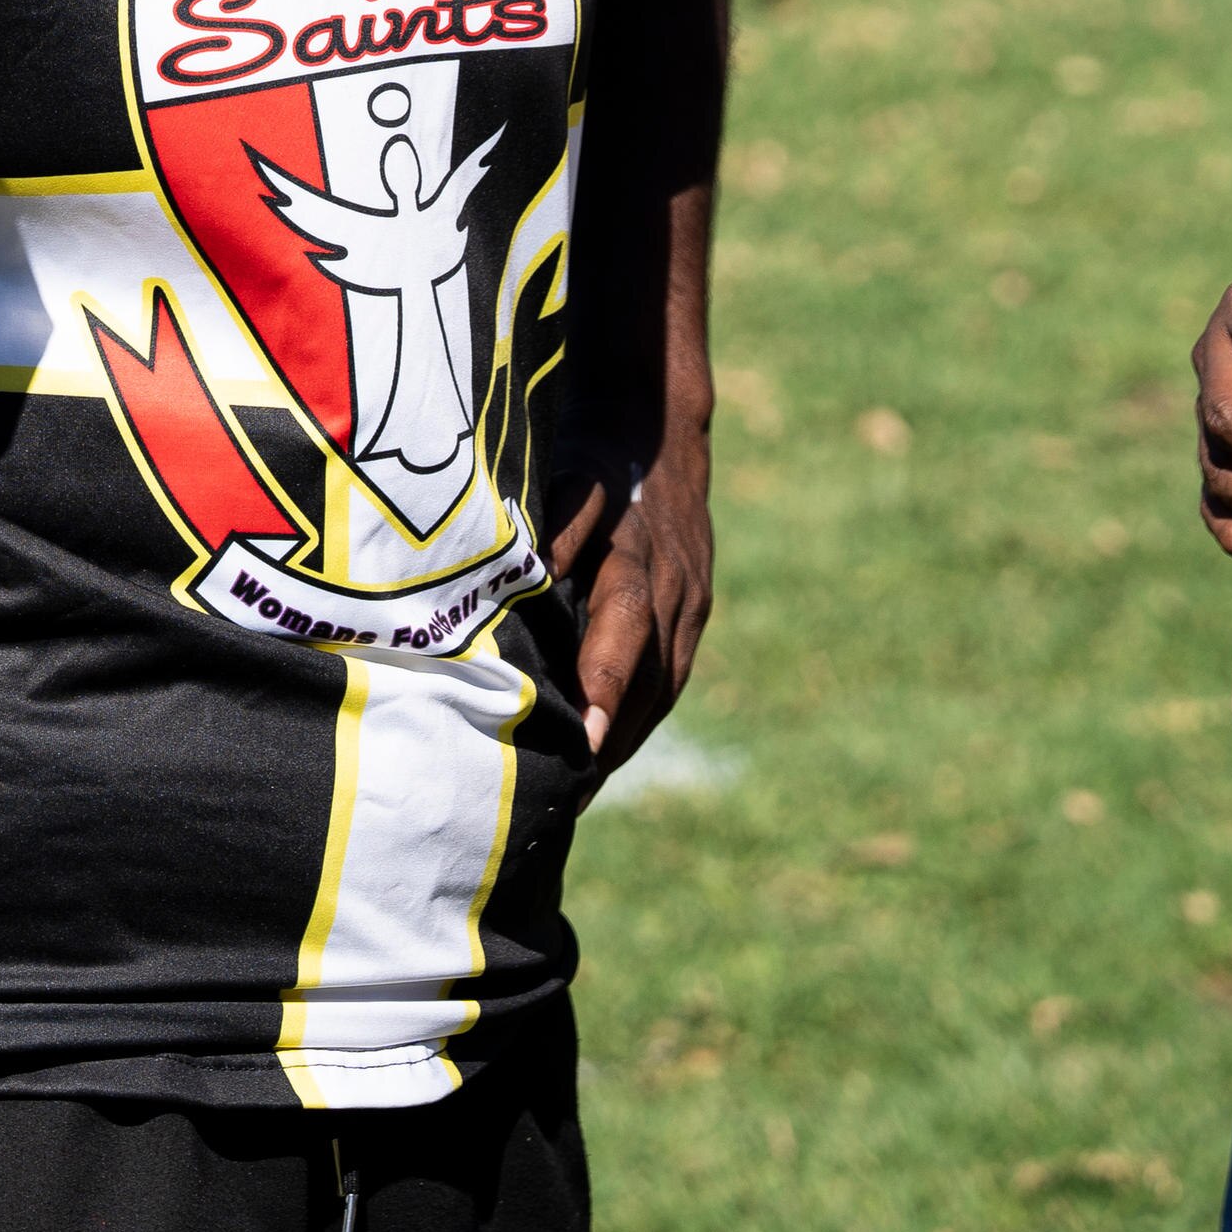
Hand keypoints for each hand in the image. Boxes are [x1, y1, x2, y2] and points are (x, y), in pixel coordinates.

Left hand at [550, 435, 711, 774]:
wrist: (658, 432)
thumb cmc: (593, 457)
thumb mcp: (566, 476)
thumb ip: (558, 522)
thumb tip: (537, 569)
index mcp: (639, 556)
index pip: (625, 629)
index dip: (605, 685)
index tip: (584, 742)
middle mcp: (675, 589)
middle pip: (646, 679)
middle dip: (608, 740)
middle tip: (564, 800)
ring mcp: (691, 605)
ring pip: (662, 688)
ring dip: (624, 740)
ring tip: (578, 795)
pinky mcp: (693, 613)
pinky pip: (669, 677)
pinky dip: (638, 717)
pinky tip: (606, 752)